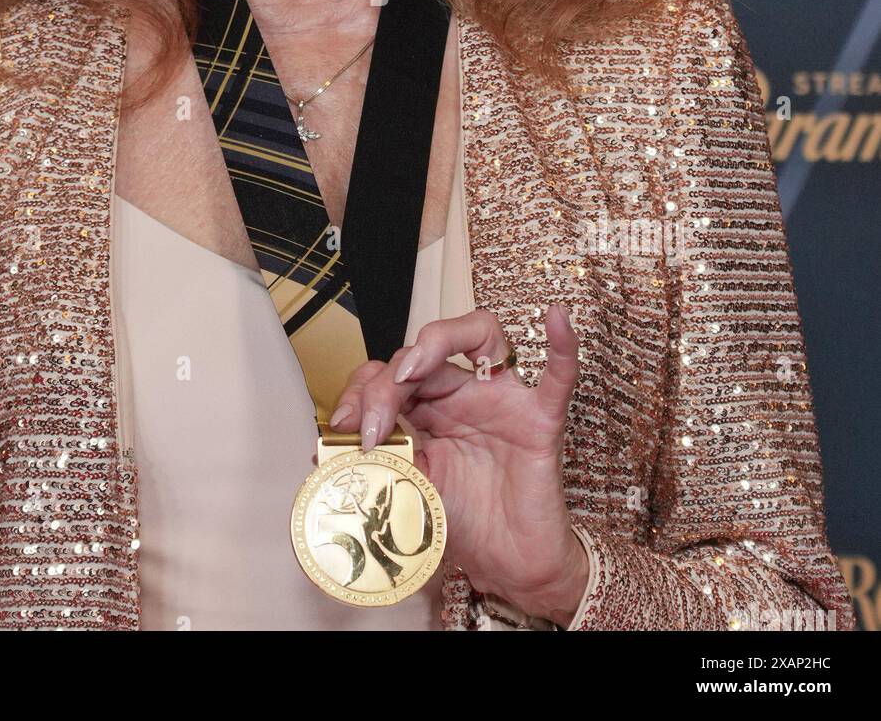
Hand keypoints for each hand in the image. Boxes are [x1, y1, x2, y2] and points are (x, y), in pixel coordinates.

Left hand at [328, 304, 589, 626]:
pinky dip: (562, 347)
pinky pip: (558, 378)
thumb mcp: (407, 487)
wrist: (508, 566)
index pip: (391, 371)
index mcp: (428, 406)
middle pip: (423, 352)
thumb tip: (323, 452)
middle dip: (387, 381)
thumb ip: (377, 462)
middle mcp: (464, 393)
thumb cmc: (462, 524)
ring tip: (413, 367)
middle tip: (369, 425)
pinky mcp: (540, 422)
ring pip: (481, 335)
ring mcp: (502, 401)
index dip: (363, 390)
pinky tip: (557, 319)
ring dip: (439, 340)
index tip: (344, 427)